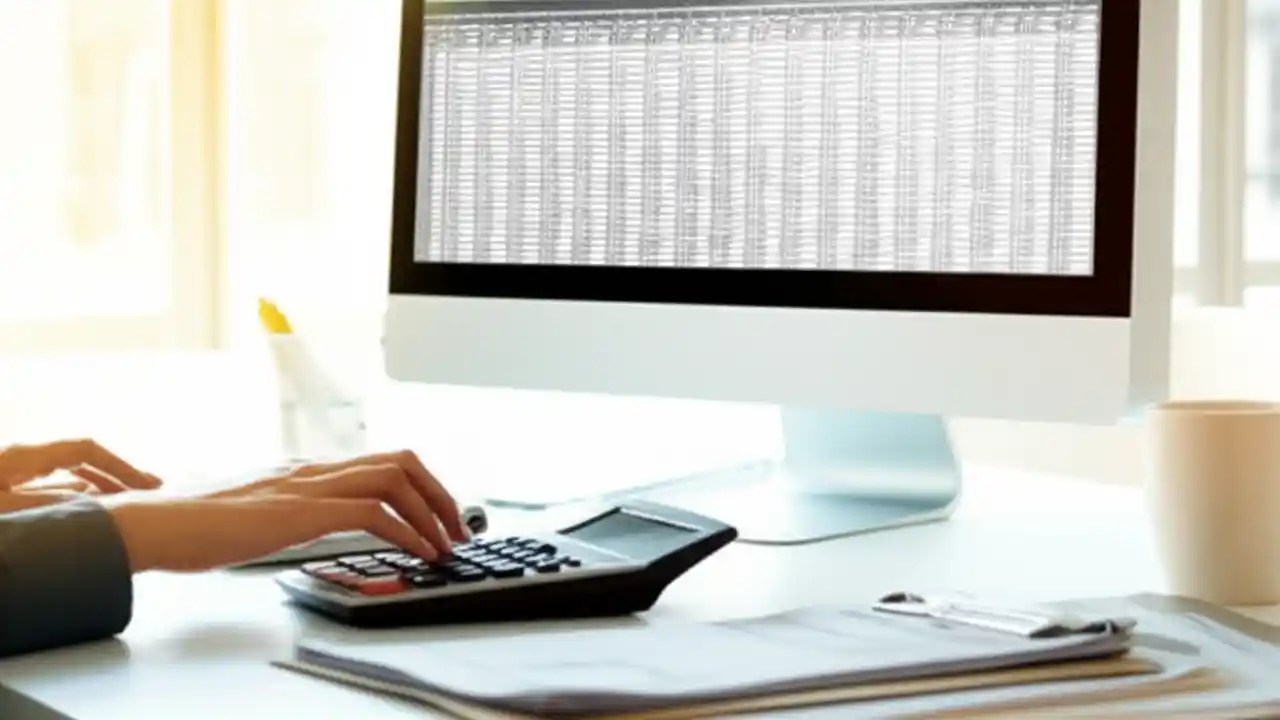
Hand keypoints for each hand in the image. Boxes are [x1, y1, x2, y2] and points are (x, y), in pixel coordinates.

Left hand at [0, 439, 161, 511]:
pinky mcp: (5, 488)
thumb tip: (87, 497)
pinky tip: (90, 507)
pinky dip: (76, 495)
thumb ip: (48, 502)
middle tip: (151, 490)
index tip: (147, 486)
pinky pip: (49, 487)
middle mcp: (23, 459)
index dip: (120, 466)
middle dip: (117, 474)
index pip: (86, 451)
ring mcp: (12, 472)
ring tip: (130, 501)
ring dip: (100, 486)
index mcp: (24, 456)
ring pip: (66, 476)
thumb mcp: (6, 506)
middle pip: (81, 460)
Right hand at [107, 451, 466, 572]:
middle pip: (401, 461)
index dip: (420, 484)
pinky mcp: (300, 511)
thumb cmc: (195, 524)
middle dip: (439, 493)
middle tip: (456, 529)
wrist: (156, 523)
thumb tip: (311, 525)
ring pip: (394, 479)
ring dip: (431, 512)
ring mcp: (308, 485)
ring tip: (446, 544)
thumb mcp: (257, 513)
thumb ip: (290, 512)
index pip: (381, 461)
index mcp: (306, 468)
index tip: (438, 514)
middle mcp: (314, 468)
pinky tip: (417, 552)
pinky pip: (373, 513)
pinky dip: (406, 531)